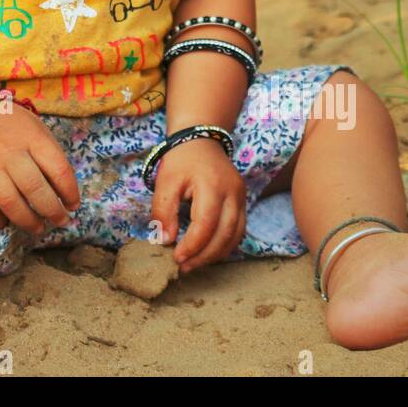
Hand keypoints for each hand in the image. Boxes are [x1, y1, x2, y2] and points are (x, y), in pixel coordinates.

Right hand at [0, 100, 80, 235]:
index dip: (70, 193)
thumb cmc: (11, 126)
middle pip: (34, 189)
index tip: (73, 205)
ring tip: (37, 227)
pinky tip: (5, 222)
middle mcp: (9, 152)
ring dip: (27, 221)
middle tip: (60, 221)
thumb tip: (63, 194)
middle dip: (52, 211)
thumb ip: (49, 157)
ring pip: (9, 202)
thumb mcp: (36, 130)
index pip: (59, 169)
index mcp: (32, 138)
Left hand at [150, 138, 246, 273]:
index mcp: (212, 185)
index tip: (176, 257)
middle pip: (225, 235)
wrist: (202, 139)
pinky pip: (239, 230)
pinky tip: (208, 252)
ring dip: (216, 254)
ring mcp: (242, 197)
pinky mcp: (243, 201)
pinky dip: (225, 245)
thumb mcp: (165, 180)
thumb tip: (165, 240)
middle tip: (185, 267)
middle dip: (204, 256)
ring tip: (194, 263)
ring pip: (236, 236)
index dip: (192, 246)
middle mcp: (233, 193)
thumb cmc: (181, 159)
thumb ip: (163, 209)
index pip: (206, 225)